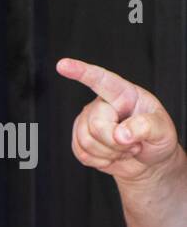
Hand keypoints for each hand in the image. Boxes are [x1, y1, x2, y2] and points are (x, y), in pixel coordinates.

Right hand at [56, 57, 184, 183]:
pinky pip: (81, 153)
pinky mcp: (79, 140)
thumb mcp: (163, 131)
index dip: (81, 72)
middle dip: (115, 143)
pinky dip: (99, 160)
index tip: (62, 65)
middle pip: (96, 124)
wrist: (147, 161)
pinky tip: (112, 156)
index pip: (102, 80)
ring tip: (125, 149)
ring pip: (86, 141)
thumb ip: (145, 127)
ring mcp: (88, 121)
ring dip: (109, 153)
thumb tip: (120, 134)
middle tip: (134, 145)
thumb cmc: (157, 140)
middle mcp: (102, 105)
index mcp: (124, 94)